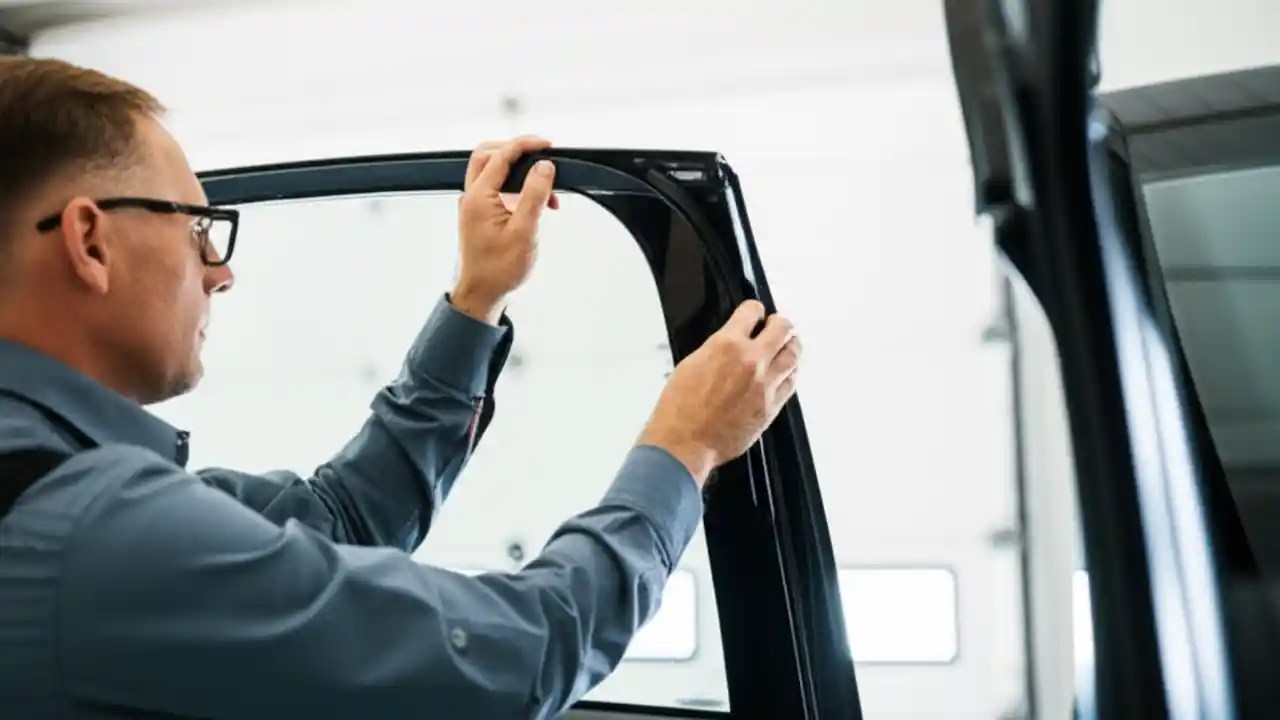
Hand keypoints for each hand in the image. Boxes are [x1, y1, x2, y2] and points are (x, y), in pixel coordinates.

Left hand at [451, 136, 559, 324]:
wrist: (482, 293)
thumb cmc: (499, 269)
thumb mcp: (524, 231)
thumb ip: (534, 195)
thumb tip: (544, 166)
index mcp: (479, 197)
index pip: (502, 156)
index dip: (525, 145)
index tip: (547, 145)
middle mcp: (472, 197)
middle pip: (488, 155)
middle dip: (515, 150)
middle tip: (540, 154)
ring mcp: (474, 205)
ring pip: (491, 171)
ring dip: (517, 170)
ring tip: (544, 185)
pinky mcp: (480, 215)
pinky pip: (495, 189)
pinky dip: (515, 186)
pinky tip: (535, 202)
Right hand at [638, 301, 801, 486]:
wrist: (685, 442)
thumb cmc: (679, 408)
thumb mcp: (691, 364)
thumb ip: (717, 350)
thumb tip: (732, 345)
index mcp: (726, 345)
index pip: (752, 312)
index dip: (754, 310)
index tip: (755, 313)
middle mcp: (751, 360)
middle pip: (783, 329)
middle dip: (781, 323)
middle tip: (778, 325)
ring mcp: (765, 384)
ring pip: (793, 354)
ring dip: (791, 346)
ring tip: (788, 345)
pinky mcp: (771, 406)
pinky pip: (791, 383)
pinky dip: (790, 373)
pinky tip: (786, 372)